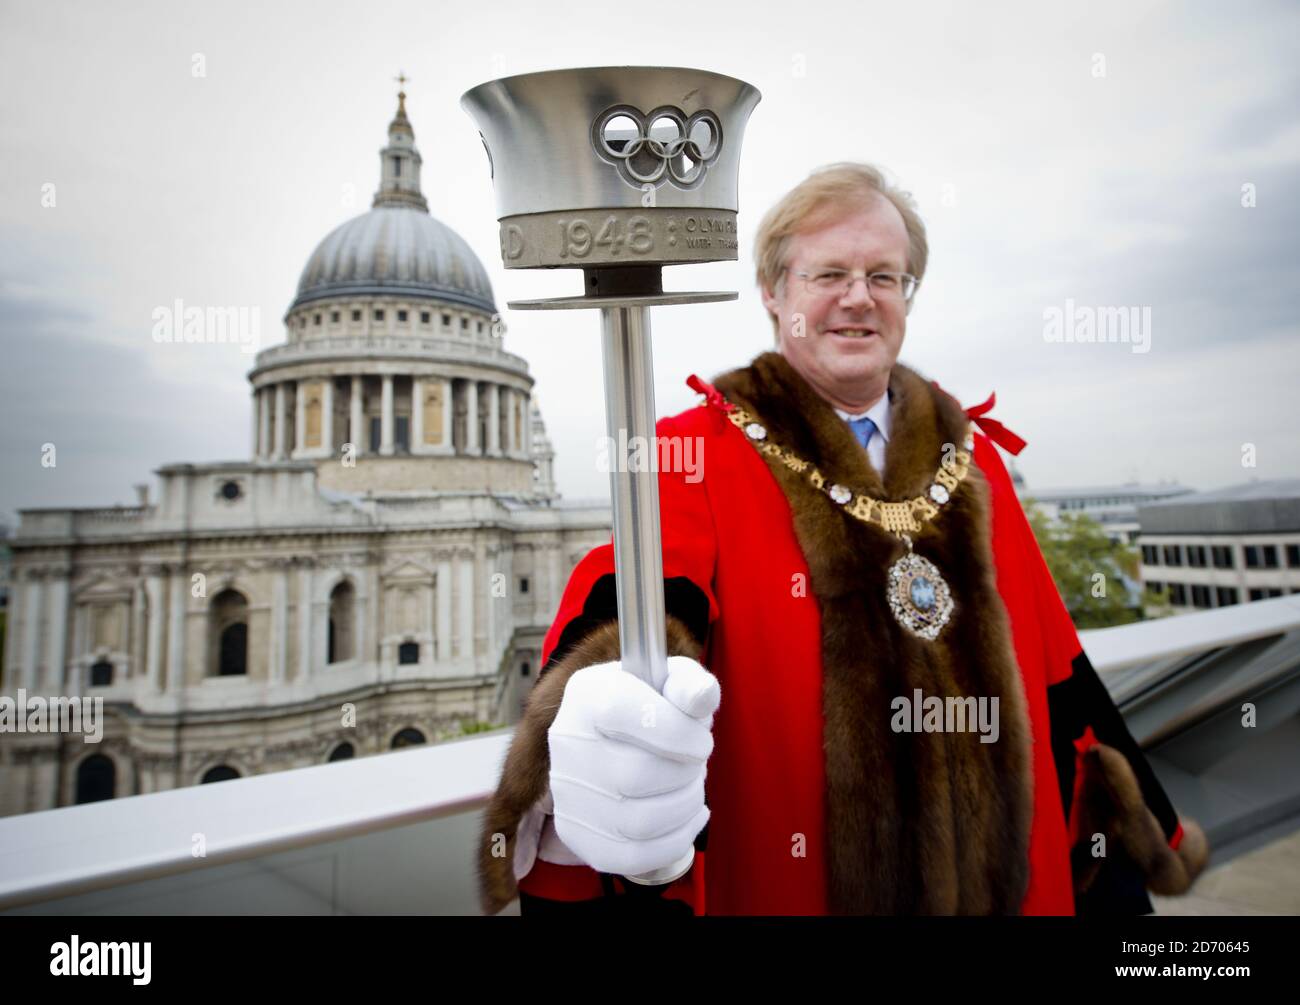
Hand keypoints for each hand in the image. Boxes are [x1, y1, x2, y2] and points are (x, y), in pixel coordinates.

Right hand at [547, 655, 719, 878]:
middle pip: (634, 775)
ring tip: (691, 788)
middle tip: (695, 764)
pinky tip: (688, 817)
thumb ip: (689, 684)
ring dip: (684, 806)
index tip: (700, 739)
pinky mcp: (577, 833)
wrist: (614, 735)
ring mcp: (568, 793)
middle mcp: (568, 743)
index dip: (677, 731)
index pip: (622, 713)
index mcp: (589, 696)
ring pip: (637, 822)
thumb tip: (701, 696)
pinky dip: (673, 842)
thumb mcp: (670, 681)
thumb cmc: (650, 705)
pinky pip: (630, 857)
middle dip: (685, 774)